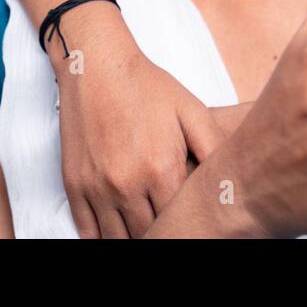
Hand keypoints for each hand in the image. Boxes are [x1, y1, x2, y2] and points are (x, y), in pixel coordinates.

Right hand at [57, 40, 224, 237]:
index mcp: (161, 168)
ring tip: (151, 232)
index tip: (195, 221)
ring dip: (136, 238)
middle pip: (150, 234)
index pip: (180, 220)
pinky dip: (103, 239)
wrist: (97, 67)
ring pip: (119, 239)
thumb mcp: (192, 111)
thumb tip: (232, 179)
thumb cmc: (147, 87)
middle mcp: (127, 184)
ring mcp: (97, 188)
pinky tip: (119, 234)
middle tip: (175, 227)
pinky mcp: (74, 186)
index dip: (190, 223)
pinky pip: (88, 232)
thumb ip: (215, 147)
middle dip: (164, 232)